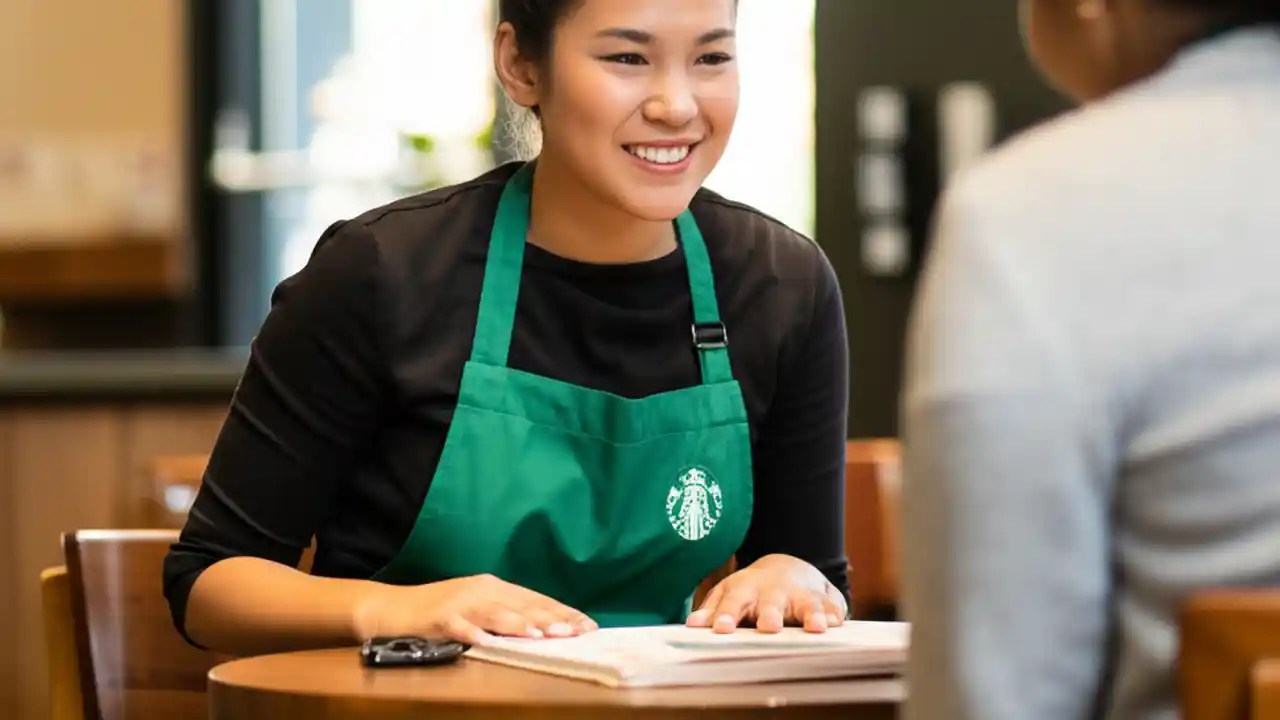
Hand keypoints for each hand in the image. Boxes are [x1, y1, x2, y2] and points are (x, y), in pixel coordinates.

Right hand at [356, 574, 597, 645]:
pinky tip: (486, 642)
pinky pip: (458, 626)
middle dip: (550, 618)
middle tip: (575, 631)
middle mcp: (481, 589)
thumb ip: (510, 616)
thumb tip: (548, 629)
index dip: (562, 612)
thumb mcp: (480, 609)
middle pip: (522, 604)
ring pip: (495, 613)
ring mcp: (460, 601)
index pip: (536, 599)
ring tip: (541, 634)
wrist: (394, 608)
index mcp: (495, 587)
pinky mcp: (439, 616)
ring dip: (519, 624)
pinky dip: (472, 633)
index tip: (587, 625)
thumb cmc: (441, 612)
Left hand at [686, 554, 847, 633]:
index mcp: (746, 590)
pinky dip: (834, 614)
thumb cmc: (751, 590)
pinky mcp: (825, 599)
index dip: (727, 615)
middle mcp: (774, 592)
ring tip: (816, 628)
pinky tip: (837, 624)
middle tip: (769, 627)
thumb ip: (712, 610)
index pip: (733, 602)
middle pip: (771, 602)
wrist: (788, 568)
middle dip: (770, 614)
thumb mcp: (729, 594)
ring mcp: (800, 594)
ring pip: (806, 604)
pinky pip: (832, 606)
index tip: (721, 629)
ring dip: (811, 615)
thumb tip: (693, 626)